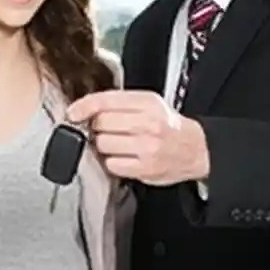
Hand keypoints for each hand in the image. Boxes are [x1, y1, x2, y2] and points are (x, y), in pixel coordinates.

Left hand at [66, 89, 209, 185]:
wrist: (196, 149)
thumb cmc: (167, 126)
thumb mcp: (148, 104)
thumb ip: (119, 103)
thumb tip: (83, 109)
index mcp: (147, 103)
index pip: (105, 101)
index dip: (83, 106)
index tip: (73, 114)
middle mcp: (148, 123)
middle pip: (100, 123)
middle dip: (98, 127)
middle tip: (108, 130)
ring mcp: (147, 147)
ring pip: (103, 144)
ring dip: (104, 146)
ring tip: (119, 144)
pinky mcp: (145, 168)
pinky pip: (112, 164)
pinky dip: (113, 162)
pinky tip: (123, 157)